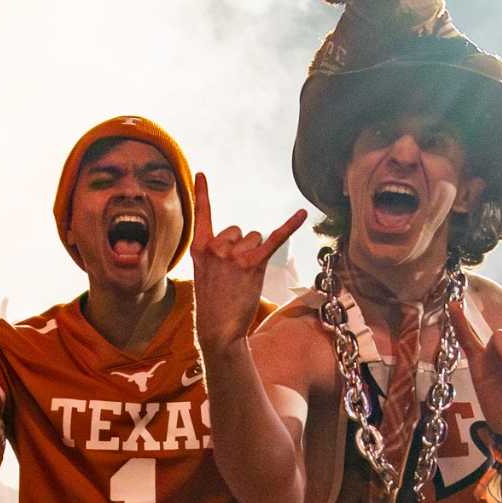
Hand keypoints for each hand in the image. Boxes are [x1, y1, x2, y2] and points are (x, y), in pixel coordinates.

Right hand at [191, 172, 303, 357]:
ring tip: (245, 278)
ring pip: (256, 237)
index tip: (201, 173)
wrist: (218, 329)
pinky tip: (302, 214)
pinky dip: (290, 226)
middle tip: (235, 275)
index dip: (202, 194)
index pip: (201, 215)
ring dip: (256, 254)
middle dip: (243, 247)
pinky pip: (274, 239)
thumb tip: (241, 239)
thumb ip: (216, 253)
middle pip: (241, 230)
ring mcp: (232, 255)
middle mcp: (215, 247)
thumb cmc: (214, 303)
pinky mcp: (252, 264)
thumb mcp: (205, 274)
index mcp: (200, 248)